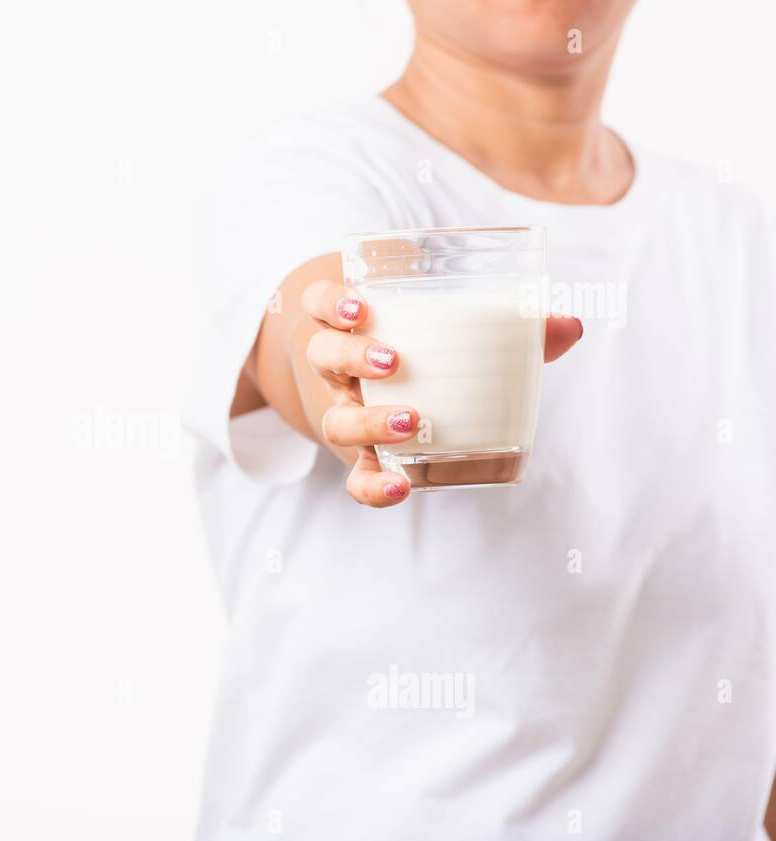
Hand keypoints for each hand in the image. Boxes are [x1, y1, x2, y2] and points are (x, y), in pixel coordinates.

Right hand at [291, 280, 583, 507]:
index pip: (319, 304)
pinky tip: (401, 487)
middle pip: (323, 356)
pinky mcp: (362, 461)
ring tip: (412, 421)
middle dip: (352, 357)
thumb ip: (510, 331)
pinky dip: (373, 487)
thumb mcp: (450, 336)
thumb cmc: (424, 359)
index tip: (360, 307)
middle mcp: (340, 373)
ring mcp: (347, 416)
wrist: (378, 404)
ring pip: (335, 419)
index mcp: (354, 329)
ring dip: (368, 421)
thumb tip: (570, 327)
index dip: (330, 302)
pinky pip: (355, 479)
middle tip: (393, 361)